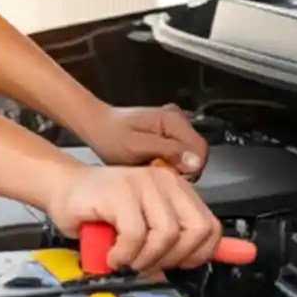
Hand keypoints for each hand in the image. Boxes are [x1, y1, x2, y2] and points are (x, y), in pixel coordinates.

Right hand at [46, 165, 221, 271]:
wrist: (63, 189)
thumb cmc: (102, 210)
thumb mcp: (148, 227)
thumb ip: (184, 240)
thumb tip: (231, 255)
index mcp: (177, 188)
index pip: (210, 226)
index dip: (197, 255)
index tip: (175, 264)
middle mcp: (165, 181)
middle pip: (195, 231)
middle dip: (173, 259)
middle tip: (149, 264)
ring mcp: (143, 182)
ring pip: (167, 234)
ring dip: (145, 258)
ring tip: (127, 259)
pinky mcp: (121, 190)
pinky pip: (136, 234)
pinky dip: (124, 254)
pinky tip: (113, 254)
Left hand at [80, 104, 208, 178]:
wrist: (97, 127)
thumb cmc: (110, 136)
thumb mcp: (136, 147)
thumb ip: (167, 151)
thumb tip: (195, 161)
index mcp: (173, 119)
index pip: (200, 150)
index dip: (191, 169)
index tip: (172, 177)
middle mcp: (178, 119)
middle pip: (197, 154)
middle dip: (182, 169)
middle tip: (158, 174)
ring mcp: (174, 126)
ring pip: (189, 156)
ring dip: (175, 168)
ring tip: (152, 167)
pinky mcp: (169, 134)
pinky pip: (180, 155)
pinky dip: (169, 164)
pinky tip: (153, 164)